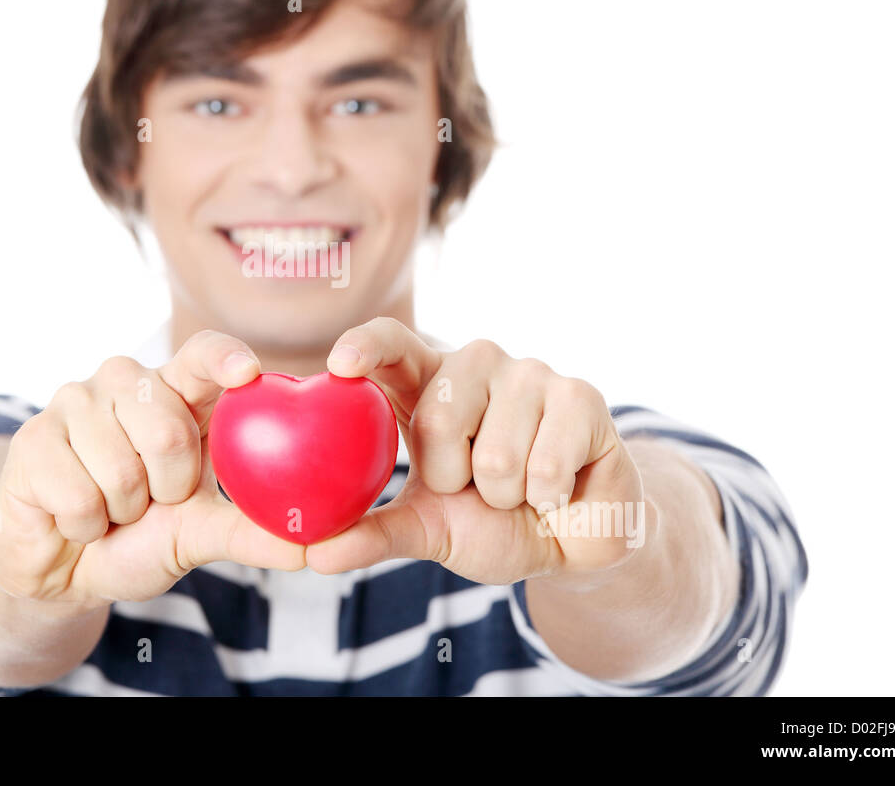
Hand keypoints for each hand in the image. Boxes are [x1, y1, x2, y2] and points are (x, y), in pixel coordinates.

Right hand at [0, 330, 305, 605]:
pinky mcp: (32, 437)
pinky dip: (83, 524)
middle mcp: (125, 382)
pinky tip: (73, 516)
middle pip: (170, 429)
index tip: (247, 374)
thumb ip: (252, 532)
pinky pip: (77, 493)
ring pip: (121, 468)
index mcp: (176, 392)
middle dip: (167, 487)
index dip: (224, 358)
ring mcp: (74, 402)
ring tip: (110, 507)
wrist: (64, 568)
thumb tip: (312, 545)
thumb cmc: (140, 535)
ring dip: (122, 511)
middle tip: (151, 499)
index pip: (203, 353)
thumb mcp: (201, 534)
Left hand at [306, 317, 648, 586]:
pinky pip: (546, 464)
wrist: (570, 542)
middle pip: (438, 416)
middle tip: (476, 486)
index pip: (392, 342)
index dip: (365, 345)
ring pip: (495, 452)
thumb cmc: (491, 521)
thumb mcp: (426, 528)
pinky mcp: (581, 396)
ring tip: (521, 488)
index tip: (339, 364)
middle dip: (454, 477)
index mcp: (428, 383)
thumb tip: (314, 553)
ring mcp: (530, 373)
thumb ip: (372, 533)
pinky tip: (558, 488)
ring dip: (506, 495)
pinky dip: (548, 496)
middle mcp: (475, 364)